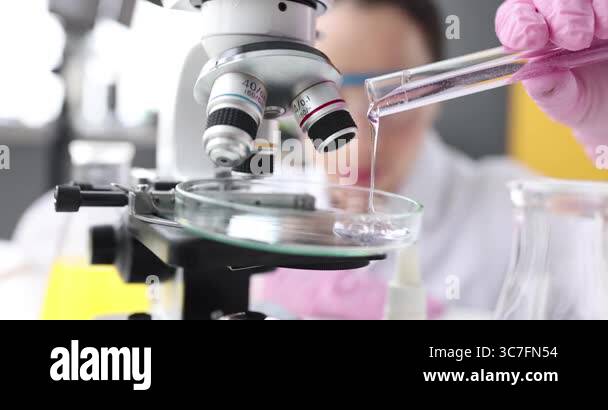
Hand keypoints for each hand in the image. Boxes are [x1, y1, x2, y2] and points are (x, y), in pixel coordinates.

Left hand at [496, 0, 607, 156]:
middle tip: (575, 39)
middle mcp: (552, 16)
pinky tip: (607, 29)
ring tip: (593, 36)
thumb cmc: (581, 96)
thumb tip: (538, 79)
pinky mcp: (605, 8)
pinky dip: (605, 9)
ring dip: (580, 13)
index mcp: (529, 37)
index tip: (531, 39)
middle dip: (559, 16)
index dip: (518, 25)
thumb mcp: (564, 102)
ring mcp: (583, 8)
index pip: (513, 18)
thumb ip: (550, 92)